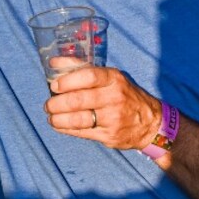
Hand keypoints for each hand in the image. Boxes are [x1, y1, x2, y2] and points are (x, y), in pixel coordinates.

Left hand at [44, 66, 162, 150]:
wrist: (150, 122)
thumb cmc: (123, 94)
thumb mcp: (109, 76)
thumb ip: (81, 68)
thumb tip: (53, 62)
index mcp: (114, 79)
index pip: (89, 76)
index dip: (67, 81)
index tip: (54, 85)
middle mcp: (115, 98)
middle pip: (79, 100)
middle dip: (57, 103)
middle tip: (48, 105)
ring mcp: (113, 118)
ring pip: (78, 119)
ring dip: (58, 119)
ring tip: (51, 117)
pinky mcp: (110, 136)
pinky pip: (82, 133)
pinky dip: (66, 129)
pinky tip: (58, 126)